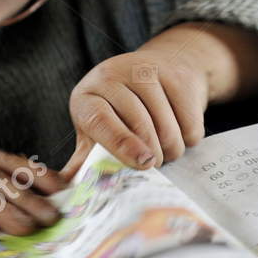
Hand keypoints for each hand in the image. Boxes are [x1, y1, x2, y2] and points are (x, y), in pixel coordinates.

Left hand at [66, 46, 211, 174]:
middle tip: (154, 165)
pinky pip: (189, 121)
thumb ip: (84, 159)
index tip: (142, 164)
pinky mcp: (177, 75)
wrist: (164, 67)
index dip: (121, 145)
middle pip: (140, 126)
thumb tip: (69, 191)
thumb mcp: (98, 129)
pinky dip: (189, 137)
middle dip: (152, 155)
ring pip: (168, 128)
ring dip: (172, 150)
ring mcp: (147, 70)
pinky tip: (180, 131)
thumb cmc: (121, 109)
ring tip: (165, 150)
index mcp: (88, 96)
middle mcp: (113, 76)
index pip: (101, 120)